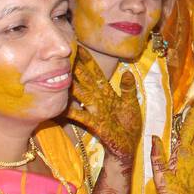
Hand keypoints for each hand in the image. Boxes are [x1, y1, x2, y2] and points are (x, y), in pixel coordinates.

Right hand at [66, 45, 141, 161]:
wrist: (128, 146)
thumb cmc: (129, 125)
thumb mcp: (132, 103)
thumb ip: (128, 88)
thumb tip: (127, 71)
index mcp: (107, 93)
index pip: (96, 73)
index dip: (88, 60)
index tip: (79, 47)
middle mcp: (98, 99)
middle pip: (85, 81)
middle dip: (76, 68)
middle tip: (64, 55)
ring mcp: (95, 111)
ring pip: (81, 95)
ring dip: (72, 86)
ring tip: (61, 74)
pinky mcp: (96, 124)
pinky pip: (82, 116)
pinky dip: (73, 112)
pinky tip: (63, 107)